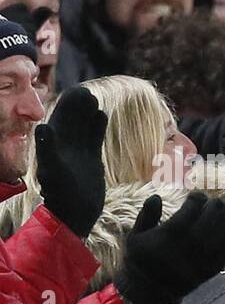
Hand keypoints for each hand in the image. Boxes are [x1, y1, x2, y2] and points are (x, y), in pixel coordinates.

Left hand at [34, 85, 107, 236]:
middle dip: (79, 105)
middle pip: (73, 119)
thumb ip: (48, 148)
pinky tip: (102, 115)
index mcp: (54, 144)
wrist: (76, 212)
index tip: (78, 92)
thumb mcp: (53, 170)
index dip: (67, 104)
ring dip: (88, 113)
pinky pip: (94, 137)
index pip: (60, 118)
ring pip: (84, 126)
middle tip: (89, 94)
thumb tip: (44, 126)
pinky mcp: (92, 159)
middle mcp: (66, 145)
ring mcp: (79, 151)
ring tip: (95, 101)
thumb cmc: (62, 193)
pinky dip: (98, 126)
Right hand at [112, 192, 224, 303]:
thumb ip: (146, 215)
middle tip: (214, 203)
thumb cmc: (140, 261)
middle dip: (215, 204)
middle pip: (213, 214)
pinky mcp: (213, 267)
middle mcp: (191, 242)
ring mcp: (204, 256)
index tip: (196, 196)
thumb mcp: (135, 237)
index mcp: (171, 232)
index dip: (198, 197)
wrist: (150, 293)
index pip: (193, 206)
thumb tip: (156, 195)